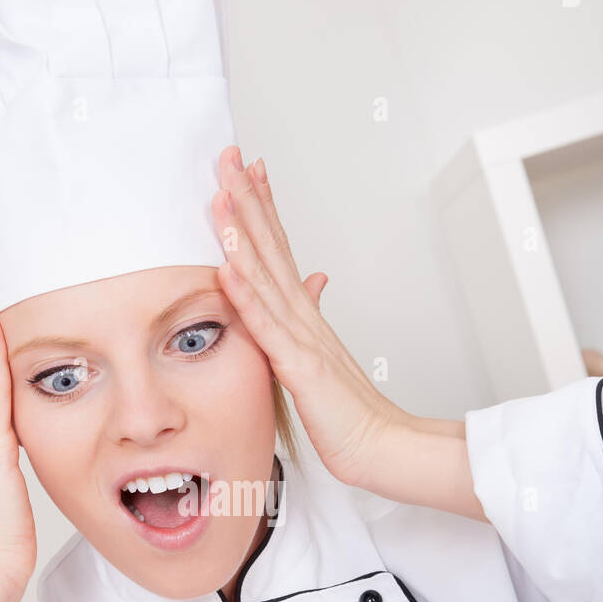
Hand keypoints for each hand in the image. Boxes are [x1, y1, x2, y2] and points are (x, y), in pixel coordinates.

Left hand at [210, 146, 412, 489]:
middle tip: (230, 155)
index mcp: (305, 314)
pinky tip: (226, 267)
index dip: (262, 206)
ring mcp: (303, 338)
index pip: (280, 248)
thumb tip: (314, 279)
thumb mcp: (325, 355)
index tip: (247, 167)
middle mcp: (304, 316)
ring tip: (222, 194)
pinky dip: (247, 295)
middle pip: (272, 246)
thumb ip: (313, 315)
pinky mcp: (301, 367)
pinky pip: (268, 327)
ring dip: (243, 233)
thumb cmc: (350, 411)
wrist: (381, 447)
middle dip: (248, 198)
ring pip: (268, 276)